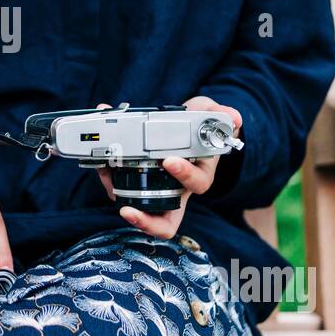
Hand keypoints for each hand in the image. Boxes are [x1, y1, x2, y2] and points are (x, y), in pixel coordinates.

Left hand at [93, 98, 242, 239]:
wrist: (182, 130)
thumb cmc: (198, 128)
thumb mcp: (209, 114)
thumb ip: (218, 113)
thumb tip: (235, 118)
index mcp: (198, 171)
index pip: (198, 184)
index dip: (185, 176)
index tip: (169, 160)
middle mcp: (177, 189)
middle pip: (167, 222)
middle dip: (147, 221)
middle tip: (128, 210)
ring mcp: (156, 189)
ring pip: (139, 211)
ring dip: (119, 196)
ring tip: (106, 177)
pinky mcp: (134, 182)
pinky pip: (120, 188)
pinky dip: (107, 177)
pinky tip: (100, 162)